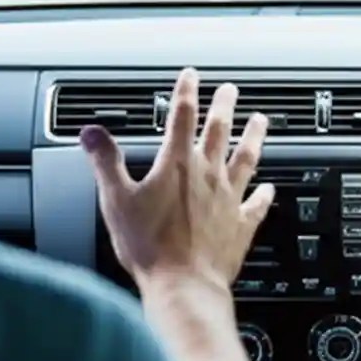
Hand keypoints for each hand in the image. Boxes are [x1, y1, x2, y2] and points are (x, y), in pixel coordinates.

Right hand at [80, 68, 274, 292]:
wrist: (184, 285)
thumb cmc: (148, 247)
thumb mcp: (116, 199)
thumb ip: (105, 161)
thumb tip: (90, 132)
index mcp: (177, 164)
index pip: (182, 117)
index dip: (186, 93)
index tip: (191, 75)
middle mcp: (208, 175)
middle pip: (219, 131)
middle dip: (223, 106)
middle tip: (231, 89)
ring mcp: (229, 198)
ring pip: (246, 158)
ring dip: (253, 137)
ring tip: (261, 120)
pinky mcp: (241, 224)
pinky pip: (257, 204)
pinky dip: (264, 195)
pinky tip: (270, 188)